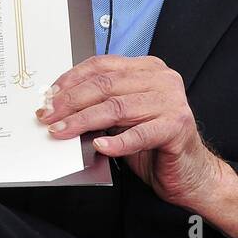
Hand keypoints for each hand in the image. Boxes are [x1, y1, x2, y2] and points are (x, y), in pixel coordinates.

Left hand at [35, 54, 219, 208]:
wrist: (189, 172)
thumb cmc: (154, 144)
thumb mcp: (123, 118)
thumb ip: (101, 106)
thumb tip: (60, 108)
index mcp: (148, 69)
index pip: (102, 66)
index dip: (71, 79)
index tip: (49, 96)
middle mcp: (162, 79)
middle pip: (106, 85)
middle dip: (71, 101)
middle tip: (48, 116)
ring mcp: (171, 102)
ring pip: (117, 107)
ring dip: (83, 120)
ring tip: (62, 131)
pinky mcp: (176, 127)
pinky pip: (139, 134)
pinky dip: (116, 142)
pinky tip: (99, 146)